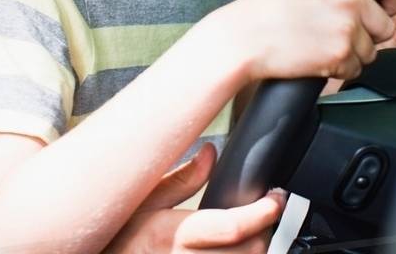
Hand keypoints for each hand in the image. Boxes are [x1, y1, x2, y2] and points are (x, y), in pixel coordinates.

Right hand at [105, 143, 284, 253]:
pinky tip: (237, 246)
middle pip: (249, 251)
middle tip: (269, 210)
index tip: (277, 198)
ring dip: (257, 247)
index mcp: (173, 234)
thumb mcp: (142, 200)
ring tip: (256, 229)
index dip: (263, 213)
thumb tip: (210, 153)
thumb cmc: (118, 234)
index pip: (231, 227)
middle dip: (267, 230)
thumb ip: (180, 179)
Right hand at [209, 0, 395, 82]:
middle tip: (336, 33)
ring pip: (372, 51)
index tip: (378, 11)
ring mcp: (349, 27)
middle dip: (368, 35)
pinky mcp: (341, 54)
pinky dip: (338, 69)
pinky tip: (315, 57)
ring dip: (351, 54)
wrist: (245, 34)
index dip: (389, 3)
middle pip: (386, 25)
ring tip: (319, 44)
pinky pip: (355, 69)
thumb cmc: (269, 10)